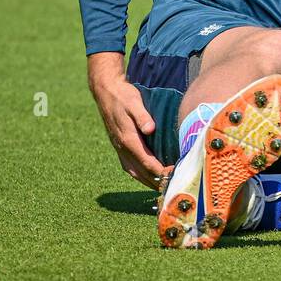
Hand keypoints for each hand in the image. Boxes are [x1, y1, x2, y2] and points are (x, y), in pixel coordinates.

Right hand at [88, 56, 170, 189]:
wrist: (106, 92)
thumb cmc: (124, 96)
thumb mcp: (134, 102)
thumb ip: (142, 116)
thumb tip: (150, 129)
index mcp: (128, 139)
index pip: (147, 162)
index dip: (161, 171)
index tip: (174, 176)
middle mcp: (122, 148)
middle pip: (141, 172)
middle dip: (156, 181)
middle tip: (172, 187)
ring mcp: (119, 149)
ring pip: (134, 172)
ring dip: (148, 181)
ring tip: (162, 188)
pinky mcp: (119, 146)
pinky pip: (130, 167)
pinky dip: (140, 175)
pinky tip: (148, 176)